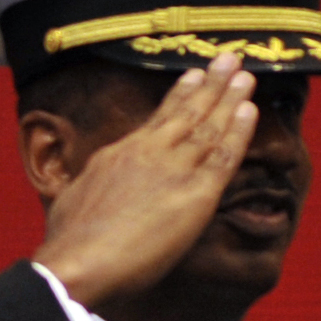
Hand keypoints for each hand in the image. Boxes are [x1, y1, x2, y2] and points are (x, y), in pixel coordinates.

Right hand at [33, 55, 257, 307]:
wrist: (79, 261)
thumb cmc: (69, 243)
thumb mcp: (72, 199)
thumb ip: (90, 187)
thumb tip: (87, 186)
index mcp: (118, 154)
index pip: (158, 120)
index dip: (179, 96)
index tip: (194, 76)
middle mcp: (148, 153)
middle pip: (187, 112)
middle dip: (211, 84)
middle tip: (229, 59)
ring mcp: (173, 170)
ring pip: (209, 126)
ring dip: (230, 98)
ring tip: (245, 75)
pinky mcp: (196, 194)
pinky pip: (225, 156)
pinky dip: (240, 131)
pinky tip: (251, 111)